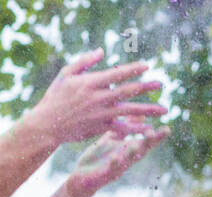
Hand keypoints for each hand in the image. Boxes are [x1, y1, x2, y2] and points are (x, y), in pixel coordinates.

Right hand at [37, 49, 166, 142]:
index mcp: (90, 82)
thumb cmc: (56, 97)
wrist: (48, 124)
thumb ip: (85, 62)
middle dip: (146, 87)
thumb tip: (102, 51)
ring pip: (130, 111)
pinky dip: (136, 129)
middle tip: (161, 84)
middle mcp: (98, 98)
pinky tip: (149, 129)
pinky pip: (122, 128)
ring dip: (148, 109)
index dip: (133, 69)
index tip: (147, 66)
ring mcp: (101, 114)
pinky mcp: (101, 128)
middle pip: (128, 91)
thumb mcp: (66, 74)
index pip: (117, 74)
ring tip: (164, 109)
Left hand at [65, 127, 168, 196]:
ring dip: (134, 152)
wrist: (79, 181)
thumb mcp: (112, 141)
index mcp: (127, 151)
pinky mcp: (103, 175)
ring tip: (140, 143)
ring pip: (128, 160)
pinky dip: (114, 163)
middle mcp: (125, 160)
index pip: (145, 142)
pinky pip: (110, 169)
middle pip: (142, 150)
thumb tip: (141, 114)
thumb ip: (125, 128)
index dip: (157, 136)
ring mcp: (115, 168)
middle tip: (163, 133)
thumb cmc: (97, 160)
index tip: (168, 128)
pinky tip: (116, 157)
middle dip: (152, 142)